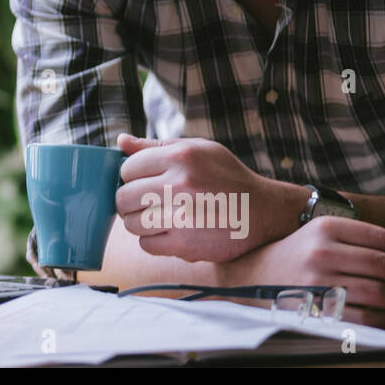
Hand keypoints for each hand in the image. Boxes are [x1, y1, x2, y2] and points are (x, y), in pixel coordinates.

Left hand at [114, 133, 295, 261]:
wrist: (264, 212)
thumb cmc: (227, 177)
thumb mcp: (199, 150)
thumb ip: (157, 146)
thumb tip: (121, 141)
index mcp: (181, 156)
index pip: (127, 168)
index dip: (131, 176)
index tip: (142, 181)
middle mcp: (180, 184)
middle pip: (124, 197)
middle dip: (129, 201)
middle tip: (145, 202)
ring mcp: (182, 216)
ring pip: (131, 223)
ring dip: (140, 222)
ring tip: (158, 217)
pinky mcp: (186, 244)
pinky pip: (146, 244)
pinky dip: (153, 240)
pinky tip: (169, 231)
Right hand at [219, 216, 384, 327]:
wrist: (251, 277)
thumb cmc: (299, 256)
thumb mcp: (331, 239)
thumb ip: (377, 243)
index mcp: (327, 227)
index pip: (384, 239)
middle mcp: (322, 250)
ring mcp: (318, 280)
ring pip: (380, 292)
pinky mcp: (316, 307)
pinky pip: (365, 316)